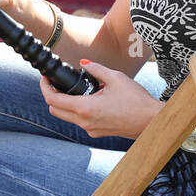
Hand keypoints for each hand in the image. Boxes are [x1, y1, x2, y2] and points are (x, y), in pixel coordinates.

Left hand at [38, 59, 161, 139]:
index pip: (53, 100)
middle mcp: (85, 122)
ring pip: (67, 117)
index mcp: (86, 108)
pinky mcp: (97, 132)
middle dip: (51, 96)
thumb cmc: (136, 100)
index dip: (44, 87)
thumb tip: (83, 63)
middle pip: (55, 111)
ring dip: (65, 103)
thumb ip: (96, 69)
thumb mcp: (115, 78)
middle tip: (55, 82)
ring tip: (76, 88)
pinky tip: (91, 99)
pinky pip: (80, 121)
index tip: (45, 78)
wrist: (151, 121)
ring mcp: (90, 130)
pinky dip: (78, 110)